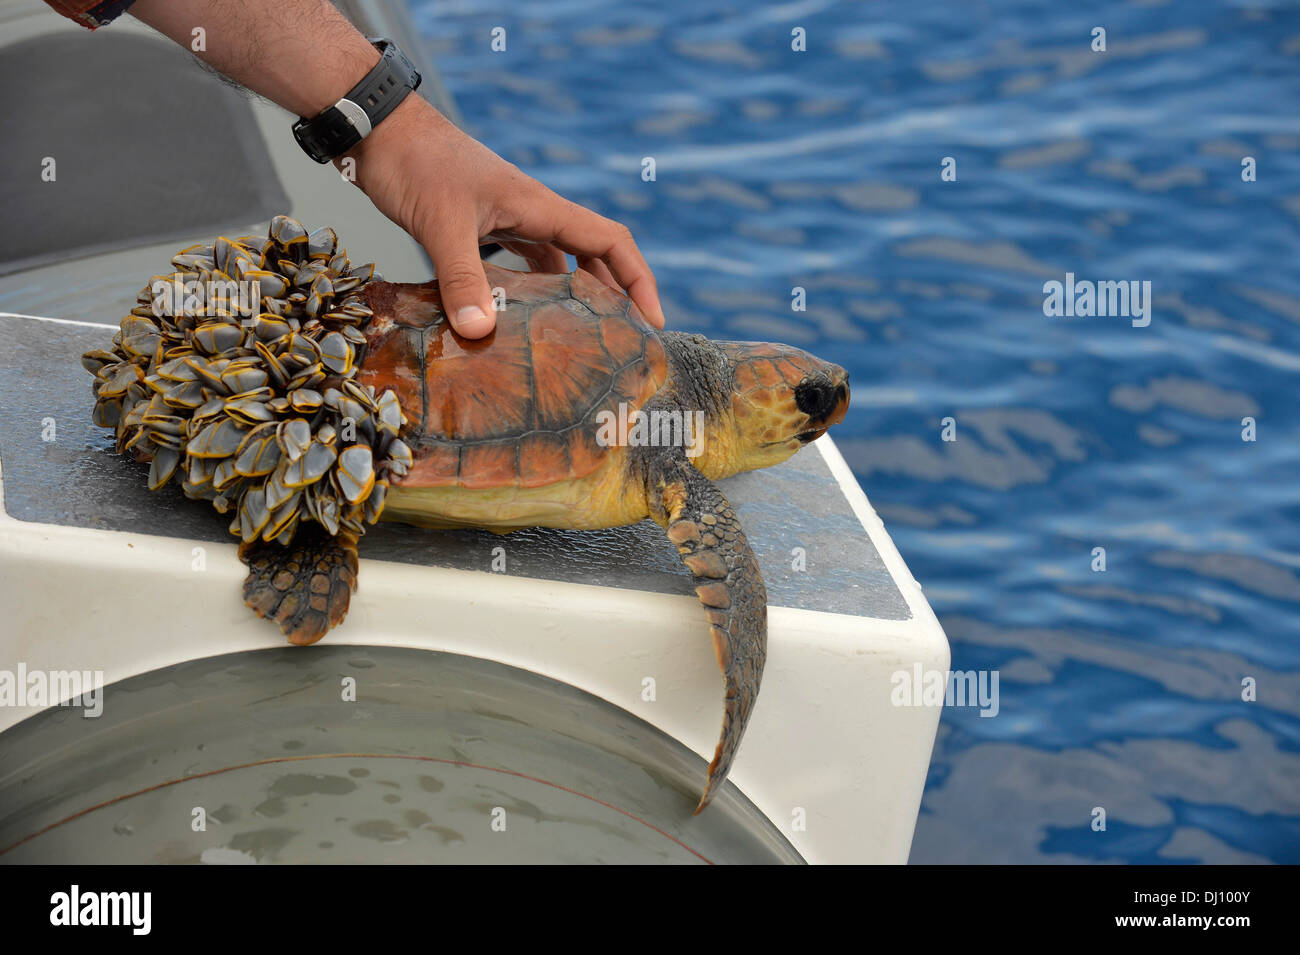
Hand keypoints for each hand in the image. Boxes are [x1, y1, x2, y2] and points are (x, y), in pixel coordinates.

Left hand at [342, 96, 664, 337]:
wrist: (379, 129)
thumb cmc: (414, 162)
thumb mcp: (440, 224)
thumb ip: (462, 278)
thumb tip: (482, 333)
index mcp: (540, 206)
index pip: (611, 242)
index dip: (639, 280)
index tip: (651, 322)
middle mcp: (533, 212)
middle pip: (593, 257)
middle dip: (614, 299)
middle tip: (621, 345)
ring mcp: (509, 218)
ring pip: (558, 264)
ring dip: (572, 300)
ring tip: (578, 344)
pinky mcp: (483, 226)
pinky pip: (522, 264)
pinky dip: (529, 293)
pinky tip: (519, 322)